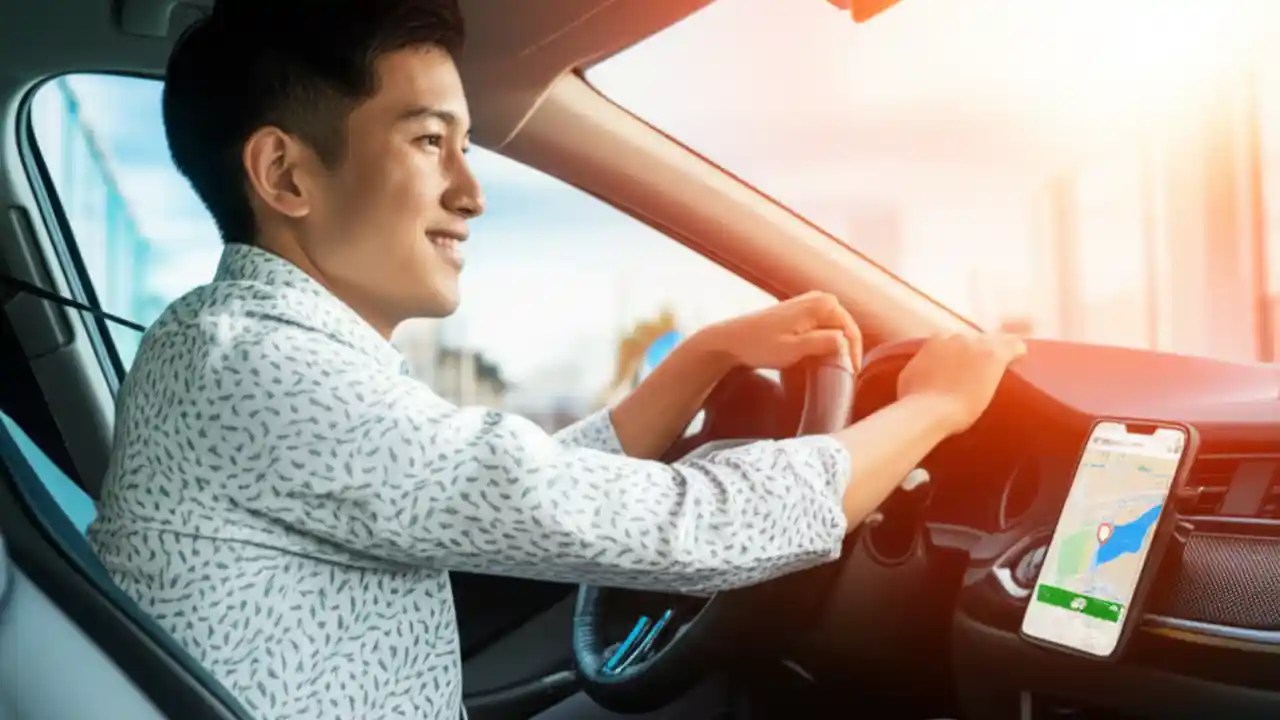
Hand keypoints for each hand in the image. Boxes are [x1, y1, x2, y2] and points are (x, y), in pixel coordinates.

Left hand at [696, 291, 862, 370]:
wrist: (731, 340)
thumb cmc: (760, 345)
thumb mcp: (794, 348)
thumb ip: (823, 343)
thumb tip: (845, 341)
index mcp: (822, 304)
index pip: (851, 331)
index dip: (854, 355)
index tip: (851, 375)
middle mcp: (819, 297)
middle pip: (844, 328)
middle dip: (846, 350)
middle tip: (843, 374)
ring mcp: (809, 302)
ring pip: (834, 328)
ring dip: (836, 347)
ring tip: (834, 368)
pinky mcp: (799, 310)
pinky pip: (822, 326)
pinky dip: (824, 341)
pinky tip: (819, 357)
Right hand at [896, 333, 1026, 435]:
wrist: (929, 410)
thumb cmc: (914, 401)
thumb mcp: (910, 377)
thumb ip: (921, 366)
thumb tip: (923, 370)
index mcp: (936, 342)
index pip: (953, 340)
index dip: (960, 353)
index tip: (963, 364)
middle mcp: (957, 338)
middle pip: (974, 340)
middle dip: (977, 352)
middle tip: (980, 370)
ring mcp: (976, 346)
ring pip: (994, 341)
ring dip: (996, 352)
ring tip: (1004, 361)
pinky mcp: (994, 357)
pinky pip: (1014, 346)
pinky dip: (1018, 351)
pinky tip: (1023, 355)